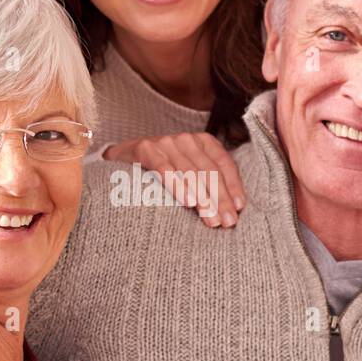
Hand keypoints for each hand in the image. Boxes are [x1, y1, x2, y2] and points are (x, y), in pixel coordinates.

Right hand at [103, 132, 244, 226]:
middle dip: (220, 199)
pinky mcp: (145, 149)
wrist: (122, 159)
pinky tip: (188, 202)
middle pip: (209, 171)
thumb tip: (235, 208)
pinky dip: (177, 185)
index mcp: (203, 141)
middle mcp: (186, 139)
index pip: (224, 163)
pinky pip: (165, 169)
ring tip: (210, 219)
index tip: (239, 208)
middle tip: (227, 222)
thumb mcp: (189, 171)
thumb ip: (208, 182)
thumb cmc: (162, 170)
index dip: (233, 186)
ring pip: (190, 172)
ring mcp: (165, 142)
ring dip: (202, 198)